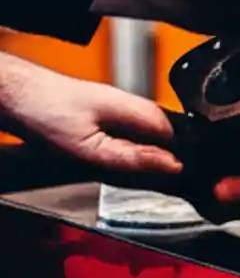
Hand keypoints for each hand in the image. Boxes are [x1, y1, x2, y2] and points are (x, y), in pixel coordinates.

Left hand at [0, 52, 180, 176]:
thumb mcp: (90, 149)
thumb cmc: (46, 115)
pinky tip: (117, 161)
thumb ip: (133, 158)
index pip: (179, 134)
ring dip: (147, 155)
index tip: (181, 178)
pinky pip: (133, 134)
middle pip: (168, 135)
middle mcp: (134, 105)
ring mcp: (122, 108)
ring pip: (150, 135)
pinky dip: (130, 150)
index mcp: (137, 109)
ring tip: (135, 174)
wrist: (19, 96)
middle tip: (158, 181)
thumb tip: (172, 165)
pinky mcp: (109, 114)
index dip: (182, 157)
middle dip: (166, 158)